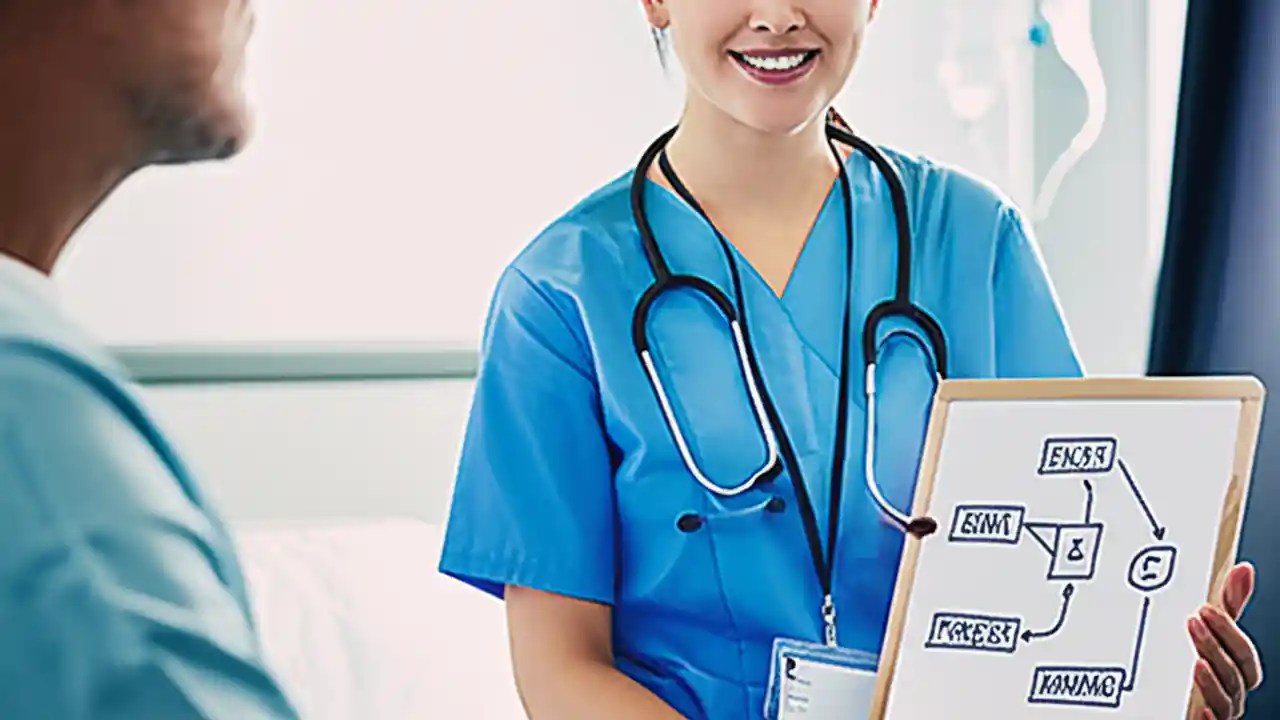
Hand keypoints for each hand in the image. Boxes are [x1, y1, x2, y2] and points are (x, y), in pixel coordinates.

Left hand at [1187, 562, 1262, 718]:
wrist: (1161, 698)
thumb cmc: (1194, 662)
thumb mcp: (1210, 631)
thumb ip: (1228, 605)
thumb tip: (1244, 569)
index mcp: (1236, 671)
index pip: (1244, 654)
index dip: (1228, 631)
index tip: (1204, 608)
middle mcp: (1230, 693)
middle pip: (1236, 675)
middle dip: (1216, 647)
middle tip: (1193, 623)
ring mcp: (1216, 710)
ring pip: (1225, 699)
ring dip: (1212, 679)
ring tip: (1196, 661)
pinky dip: (1210, 716)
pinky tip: (1202, 708)